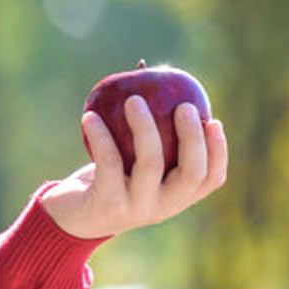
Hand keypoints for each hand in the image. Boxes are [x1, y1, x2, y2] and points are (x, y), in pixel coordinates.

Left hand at [40, 97, 228, 240]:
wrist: (70, 218)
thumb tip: (148, 70)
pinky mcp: (107, 204)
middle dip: (192, 137)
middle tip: (184, 106)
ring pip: (151, 164)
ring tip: (133, 100)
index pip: (211, 179)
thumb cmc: (107, 179)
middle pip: (191, 173)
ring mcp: (136, 208)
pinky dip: (101, 136)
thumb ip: (151, 129)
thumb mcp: (131, 159)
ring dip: (144, 127)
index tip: (213, 120)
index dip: (218, 151)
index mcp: (177, 197)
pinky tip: (90, 116)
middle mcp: (163, 207)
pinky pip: (108, 163)